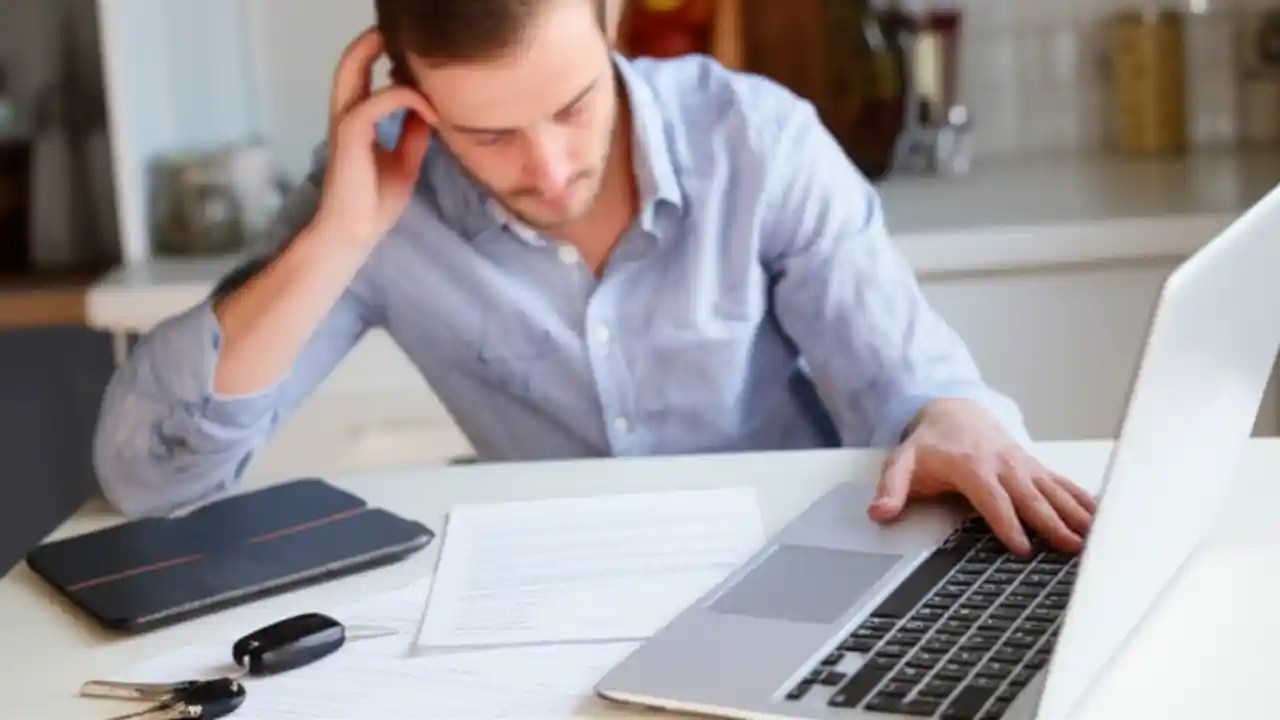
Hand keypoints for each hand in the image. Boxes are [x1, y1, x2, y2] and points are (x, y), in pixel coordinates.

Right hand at [314, 27, 434, 246]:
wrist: (355, 234)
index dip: (384, 56)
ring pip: (355, 68)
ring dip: (387, 56)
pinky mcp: (351, 134)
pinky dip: (410, 99)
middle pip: (350, 60)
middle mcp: (347, 114)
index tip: (418, 59)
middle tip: (401, 34)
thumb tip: (431, 110)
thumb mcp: (405, 160)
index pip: (363, 74)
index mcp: (357, 119)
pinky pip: (380, 99)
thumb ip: (413, 132)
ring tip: (422, 60)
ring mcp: (346, 122)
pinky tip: (434, 112)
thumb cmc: (374, 203)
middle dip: (373, 40)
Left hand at [868, 398, 1096, 555]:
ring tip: (1093, 538)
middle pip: (1030, 497)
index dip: (1008, 522)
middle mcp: (1002, 464)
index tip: (1022, 547)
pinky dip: (1080, 498)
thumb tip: (878, 512)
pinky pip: (1060, 482)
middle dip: (1051, 523)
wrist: (953, 410)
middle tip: (1070, 548)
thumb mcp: (902, 462)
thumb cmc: (929, 443)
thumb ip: (891, 489)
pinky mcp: (1033, 465)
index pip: (992, 498)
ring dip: (1073, 514)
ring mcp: (1022, 464)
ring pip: (1051, 490)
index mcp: (971, 466)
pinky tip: (1099, 516)